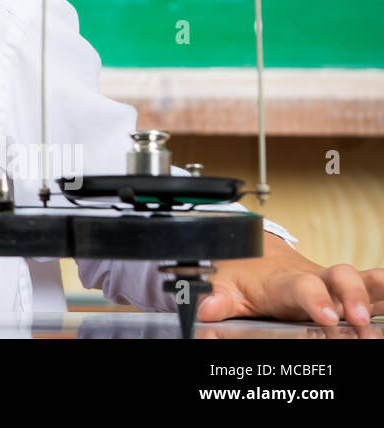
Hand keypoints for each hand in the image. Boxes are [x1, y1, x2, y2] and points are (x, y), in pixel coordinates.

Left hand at [197, 233, 383, 334]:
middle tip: (359, 318)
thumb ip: (214, 298)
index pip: (300, 287)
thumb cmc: (241, 273)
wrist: (254, 255)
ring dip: (376, 291)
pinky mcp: (344, 289)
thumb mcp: (222, 285)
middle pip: (339, 277)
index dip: (314, 299)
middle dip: (353, 295)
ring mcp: (330, 283)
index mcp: (281, 281)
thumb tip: (206, 308)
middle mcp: (312, 277)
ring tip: (382, 311)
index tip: (326, 315)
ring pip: (360, 279)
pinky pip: (372, 287)